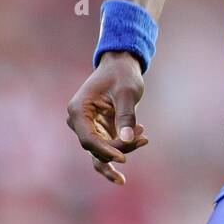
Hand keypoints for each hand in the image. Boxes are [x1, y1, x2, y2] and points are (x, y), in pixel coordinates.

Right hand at [66, 52, 147, 185]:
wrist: (121, 66)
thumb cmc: (122, 75)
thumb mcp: (127, 92)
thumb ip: (126, 116)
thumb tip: (127, 139)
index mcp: (78, 110)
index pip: (88, 139)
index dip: (105, 151)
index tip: (124, 158)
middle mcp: (79, 121)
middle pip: (96, 147)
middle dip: (119, 147)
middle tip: (143, 137)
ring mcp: (88, 127)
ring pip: (102, 151)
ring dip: (123, 149)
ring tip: (144, 138)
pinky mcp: (98, 130)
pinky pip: (106, 148)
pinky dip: (122, 148)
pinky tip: (141, 140)